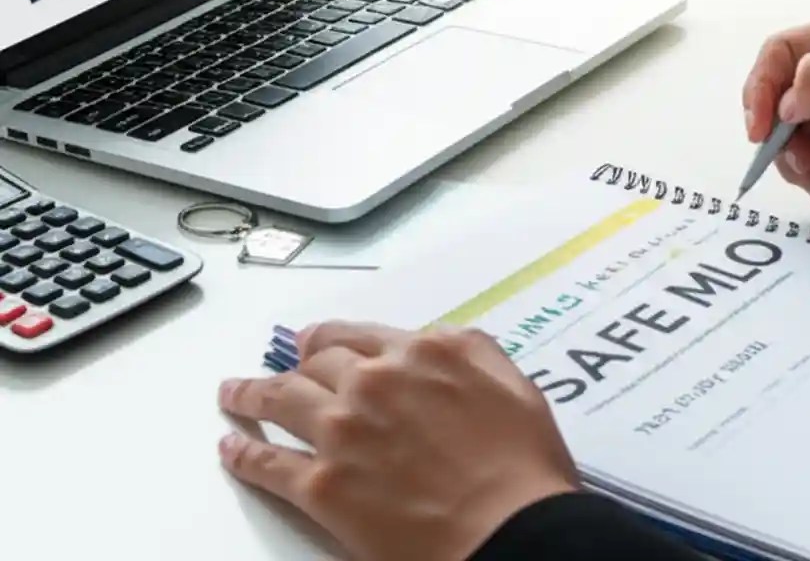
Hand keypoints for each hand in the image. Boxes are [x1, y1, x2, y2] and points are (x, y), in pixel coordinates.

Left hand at [218, 322, 579, 560]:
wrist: (510, 529)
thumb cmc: (523, 468)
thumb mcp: (514, 384)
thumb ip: (472, 353)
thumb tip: (439, 345)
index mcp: (423, 353)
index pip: (360, 335)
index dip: (333, 338)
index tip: (319, 342)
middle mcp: (375, 381)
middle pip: (317, 362)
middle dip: (297, 363)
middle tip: (284, 368)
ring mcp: (342, 432)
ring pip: (281, 399)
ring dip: (251, 393)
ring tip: (234, 393)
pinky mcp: (321, 485)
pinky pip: (267, 463)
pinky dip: (244, 454)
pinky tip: (232, 448)